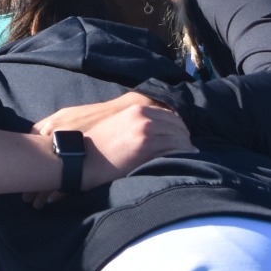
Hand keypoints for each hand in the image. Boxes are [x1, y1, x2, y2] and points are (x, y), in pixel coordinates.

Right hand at [23, 98, 187, 207]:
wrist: (80, 158)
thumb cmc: (96, 147)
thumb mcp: (117, 125)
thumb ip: (136, 123)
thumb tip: (154, 132)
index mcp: (137, 110)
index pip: (170, 115)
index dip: (179, 127)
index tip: (182, 136)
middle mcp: (144, 117)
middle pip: (177, 125)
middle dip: (185, 136)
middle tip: (189, 148)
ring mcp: (146, 131)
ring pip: (179, 137)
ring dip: (186, 147)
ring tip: (189, 155)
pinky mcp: (147, 147)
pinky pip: (174, 149)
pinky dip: (182, 155)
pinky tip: (186, 160)